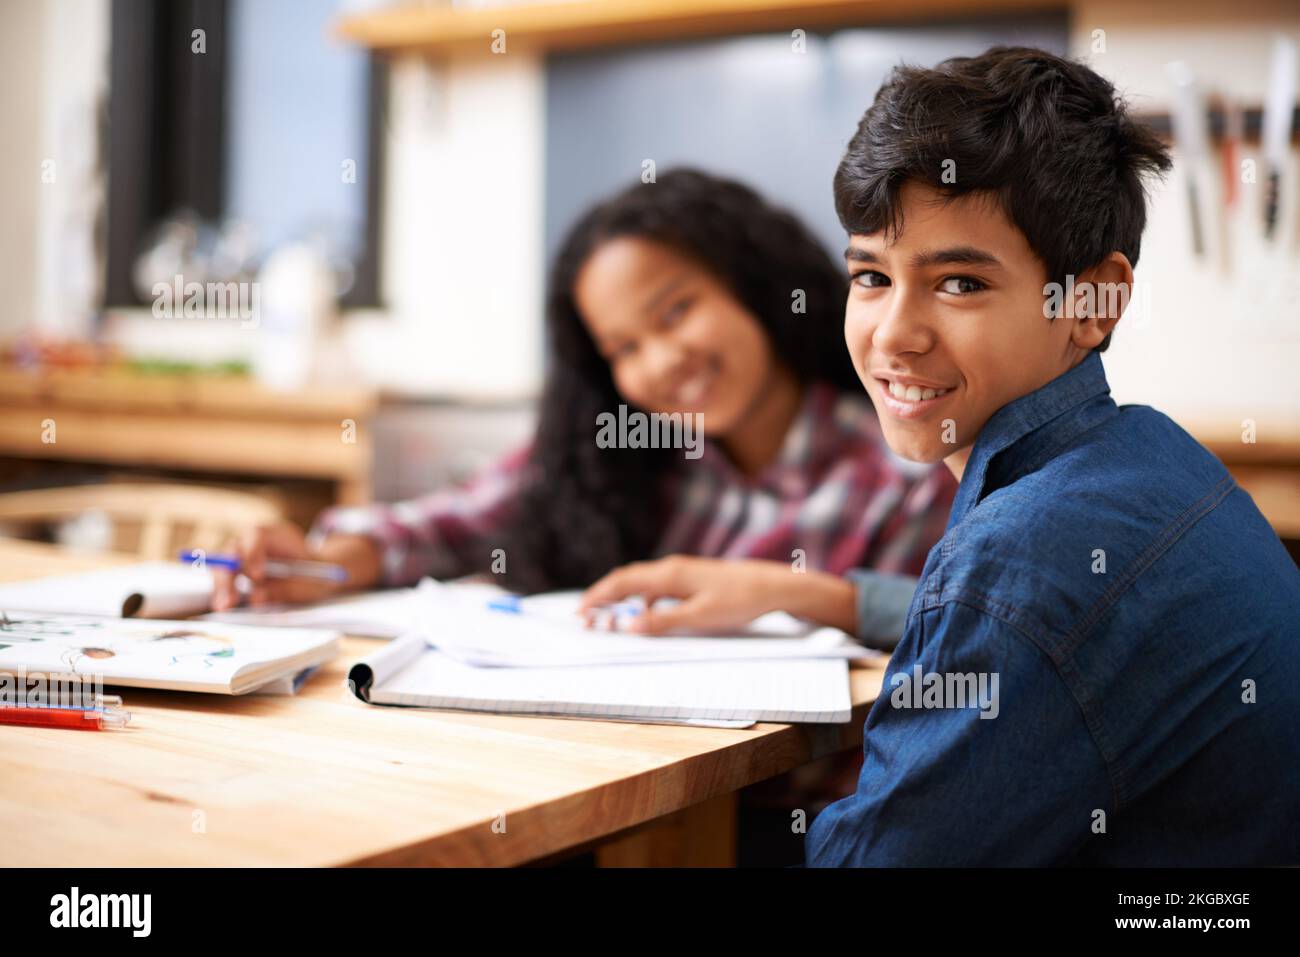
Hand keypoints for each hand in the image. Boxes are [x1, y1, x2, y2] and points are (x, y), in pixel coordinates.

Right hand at [209, 521, 382, 610]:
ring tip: (223, 607)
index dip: (253, 555)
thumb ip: (286, 589)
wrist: (319, 575)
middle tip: (230, 599)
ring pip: (224, 565)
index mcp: (278, 533)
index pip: (257, 536)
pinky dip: (223, 593)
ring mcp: (243, 553)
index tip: (256, 577)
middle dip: (230, 576)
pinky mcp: (238, 570)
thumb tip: (255, 598)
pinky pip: (226, 579)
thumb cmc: (316, 576)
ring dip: (222, 587)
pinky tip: (223, 607)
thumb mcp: (309, 583)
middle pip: (233, 551)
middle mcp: (255, 539)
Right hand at [578, 556, 857, 635]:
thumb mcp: (700, 616)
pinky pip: (655, 587)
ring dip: (621, 599)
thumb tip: (628, 628)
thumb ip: (663, 622)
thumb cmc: (737, 601)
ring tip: (608, 619)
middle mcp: (670, 569)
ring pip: (640, 582)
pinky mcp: (689, 578)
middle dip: (603, 597)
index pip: (621, 583)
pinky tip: (645, 616)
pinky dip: (640, 600)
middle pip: (625, 579)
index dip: (597, 597)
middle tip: (585, 618)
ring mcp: (680, 572)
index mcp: (668, 575)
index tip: (579, 612)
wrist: (769, 585)